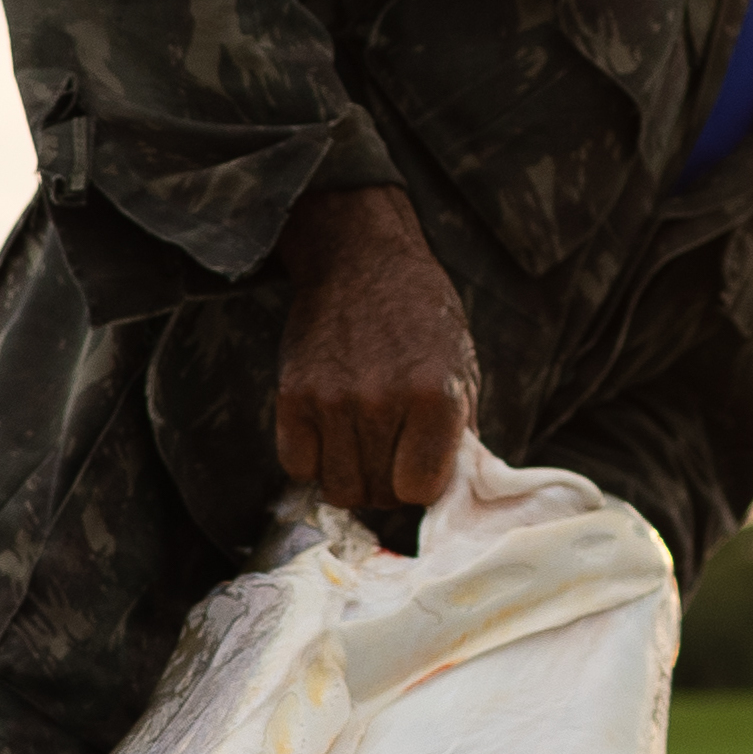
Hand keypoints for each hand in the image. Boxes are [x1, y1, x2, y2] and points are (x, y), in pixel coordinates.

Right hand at [271, 182, 479, 511]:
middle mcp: (383, 402)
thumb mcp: (460, 368)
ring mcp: (333, 401)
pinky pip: (298, 466)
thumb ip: (457, 433)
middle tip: (389, 454)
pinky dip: (313, 461)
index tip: (419, 462)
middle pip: (379, 494)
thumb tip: (452, 492)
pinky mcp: (292, 396)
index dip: (421, 482)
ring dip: (351, 476)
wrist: (360, 259)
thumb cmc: (420, 315)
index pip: (421, 490)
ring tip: (361, 446)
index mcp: (436, 396)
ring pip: (338, 488)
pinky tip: (330, 434)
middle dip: (387, 484)